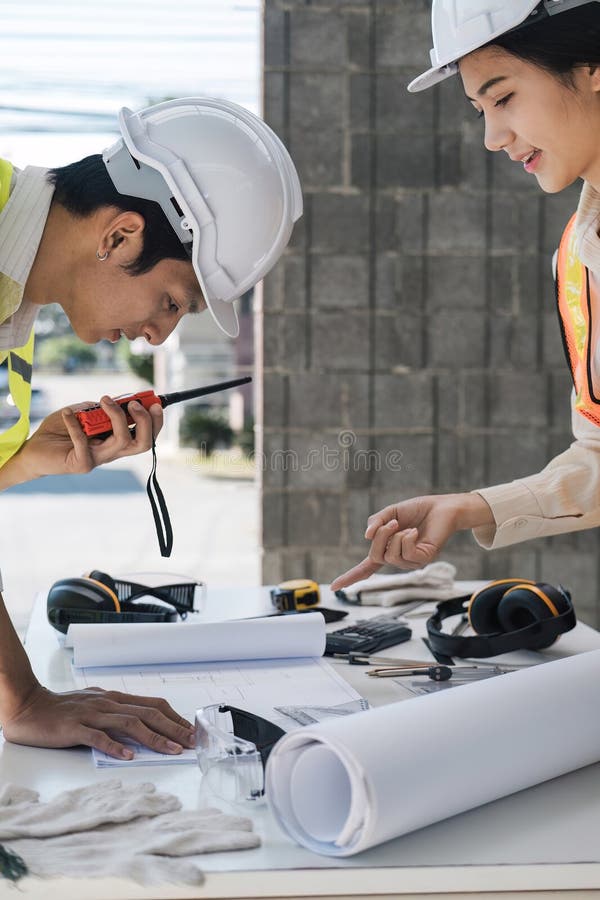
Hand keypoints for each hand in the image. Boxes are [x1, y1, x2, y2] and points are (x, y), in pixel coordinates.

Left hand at [0, 397, 162, 486]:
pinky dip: (75, 424)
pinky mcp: (82, 464)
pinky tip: (66, 414)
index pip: (146, 435)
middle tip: (133, 404)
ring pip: (122, 441)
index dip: (155, 421)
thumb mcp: (83, 412)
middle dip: (145, 421)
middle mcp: (111, 452)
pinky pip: (84, 442)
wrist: (34, 449)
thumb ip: (99, 409)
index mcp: (116, 441)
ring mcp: (98, 459)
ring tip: (103, 400)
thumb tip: (117, 400)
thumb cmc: (59, 429)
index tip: (154, 402)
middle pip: (143, 443)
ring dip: (116, 416)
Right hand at [1, 682, 195, 759]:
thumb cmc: (63, 709)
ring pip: (129, 723)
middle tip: (192, 742)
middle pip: (148, 713)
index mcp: (114, 698)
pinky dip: (115, 746)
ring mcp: (91, 714)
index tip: (191, 732)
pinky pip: (98, 737)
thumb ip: (116, 712)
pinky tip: (129, 756)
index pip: (153, 705)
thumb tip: (142, 722)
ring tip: (171, 750)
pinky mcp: (74, 727)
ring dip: (154, 737)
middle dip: (173, 728)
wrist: (29, 707)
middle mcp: (107, 703)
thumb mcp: (95, 705)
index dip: (175, 718)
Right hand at [330, 493, 493, 590]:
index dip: (349, 577)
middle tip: (390, 522)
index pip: (366, 568)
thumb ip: (376, 522)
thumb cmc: (418, 510)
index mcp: (387, 549)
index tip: (334, 588)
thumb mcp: (391, 512)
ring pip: (390, 556)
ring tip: (405, 525)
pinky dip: (407, 539)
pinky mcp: (423, 559)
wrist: (443, 507)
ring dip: (394, 535)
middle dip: (379, 537)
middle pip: (376, 556)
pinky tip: (414, 532)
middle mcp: (398, 559)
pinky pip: (406, 554)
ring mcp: (411, 561)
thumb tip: (367, 536)